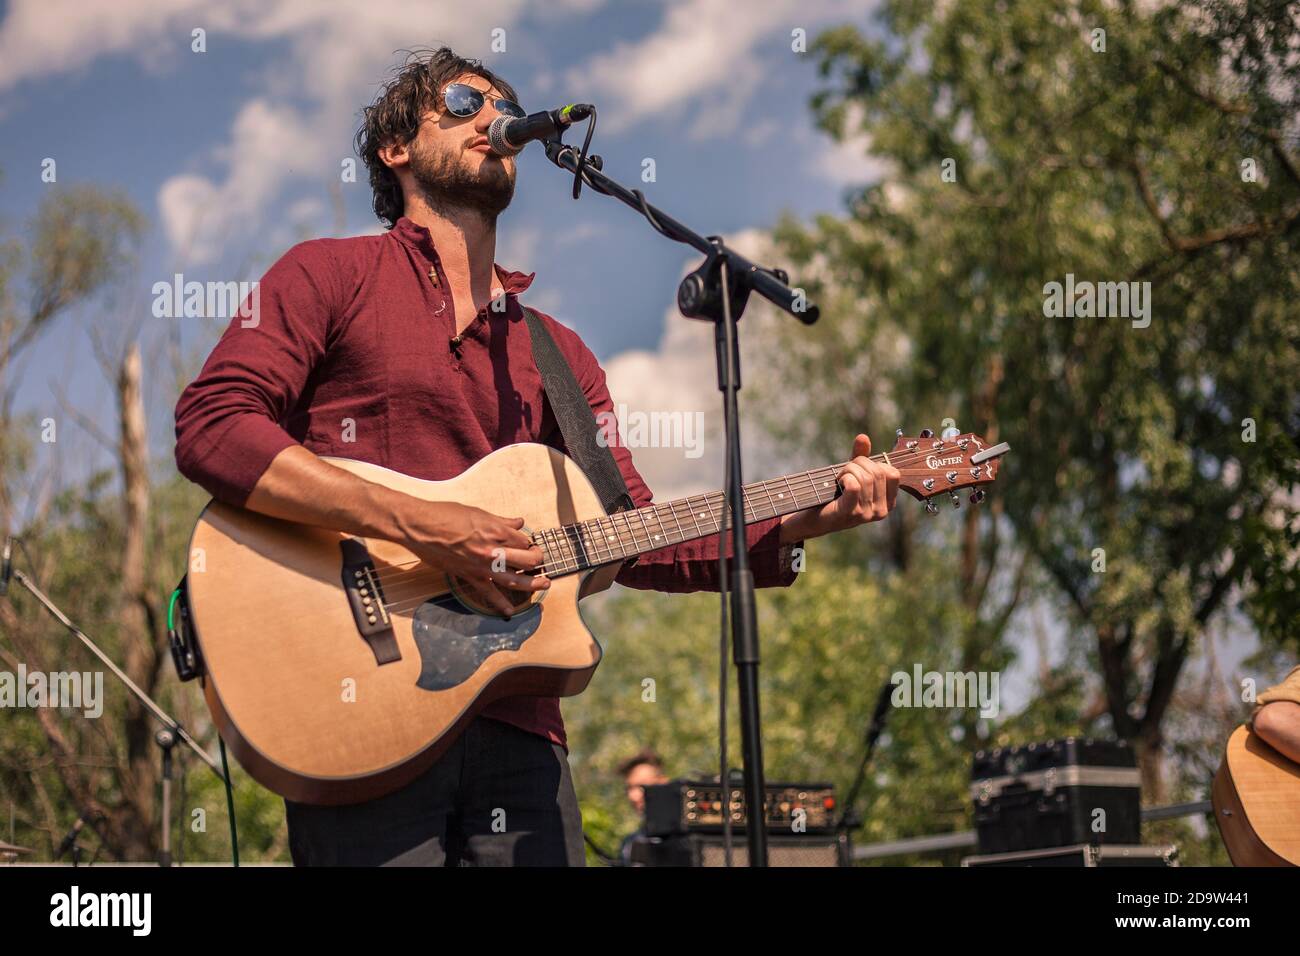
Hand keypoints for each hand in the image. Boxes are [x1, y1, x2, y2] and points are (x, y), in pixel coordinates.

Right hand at [395, 499, 548, 614]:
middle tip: (540, 563)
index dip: (529, 543)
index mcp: (496, 530)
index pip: (524, 541)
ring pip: (515, 579)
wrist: (420, 526)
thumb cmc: (445, 515)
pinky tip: (510, 611)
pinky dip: (500, 604)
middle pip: (527, 560)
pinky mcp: (469, 576)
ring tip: (543, 585)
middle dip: (538, 562)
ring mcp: (482, 566)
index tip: (529, 545)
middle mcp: (493, 550)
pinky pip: (488, 593)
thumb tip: (518, 522)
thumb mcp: (478, 512)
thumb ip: (501, 520)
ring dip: (532, 584)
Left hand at [779, 433, 899, 542]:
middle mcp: (881, 511)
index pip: (893, 474)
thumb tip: (863, 437)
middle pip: (878, 472)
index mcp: (888, 503)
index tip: (858, 470)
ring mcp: (867, 514)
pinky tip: (838, 483)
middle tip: (843, 472)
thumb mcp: (851, 473)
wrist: (812, 517)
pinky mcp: (851, 513)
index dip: (874, 464)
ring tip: (839, 479)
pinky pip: (854, 485)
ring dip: (848, 470)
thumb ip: (860, 455)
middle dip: (858, 464)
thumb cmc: (833, 495)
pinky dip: (844, 478)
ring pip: (865, 477)